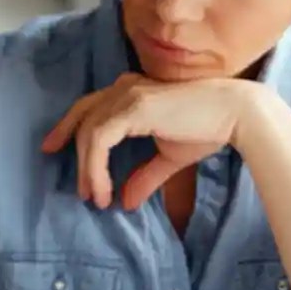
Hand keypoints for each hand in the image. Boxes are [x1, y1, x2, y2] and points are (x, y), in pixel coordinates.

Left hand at [41, 73, 258, 209]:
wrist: (235, 114)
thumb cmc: (208, 129)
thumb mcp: (169, 158)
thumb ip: (145, 176)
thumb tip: (127, 201)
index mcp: (133, 93)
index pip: (92, 107)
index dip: (70, 126)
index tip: (55, 148)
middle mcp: (126, 88)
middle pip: (83, 113)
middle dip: (68, 142)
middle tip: (68, 177)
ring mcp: (129, 94)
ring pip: (90, 132)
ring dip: (88, 168)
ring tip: (94, 197)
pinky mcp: (134, 107)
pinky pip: (100, 139)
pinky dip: (96, 166)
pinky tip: (103, 188)